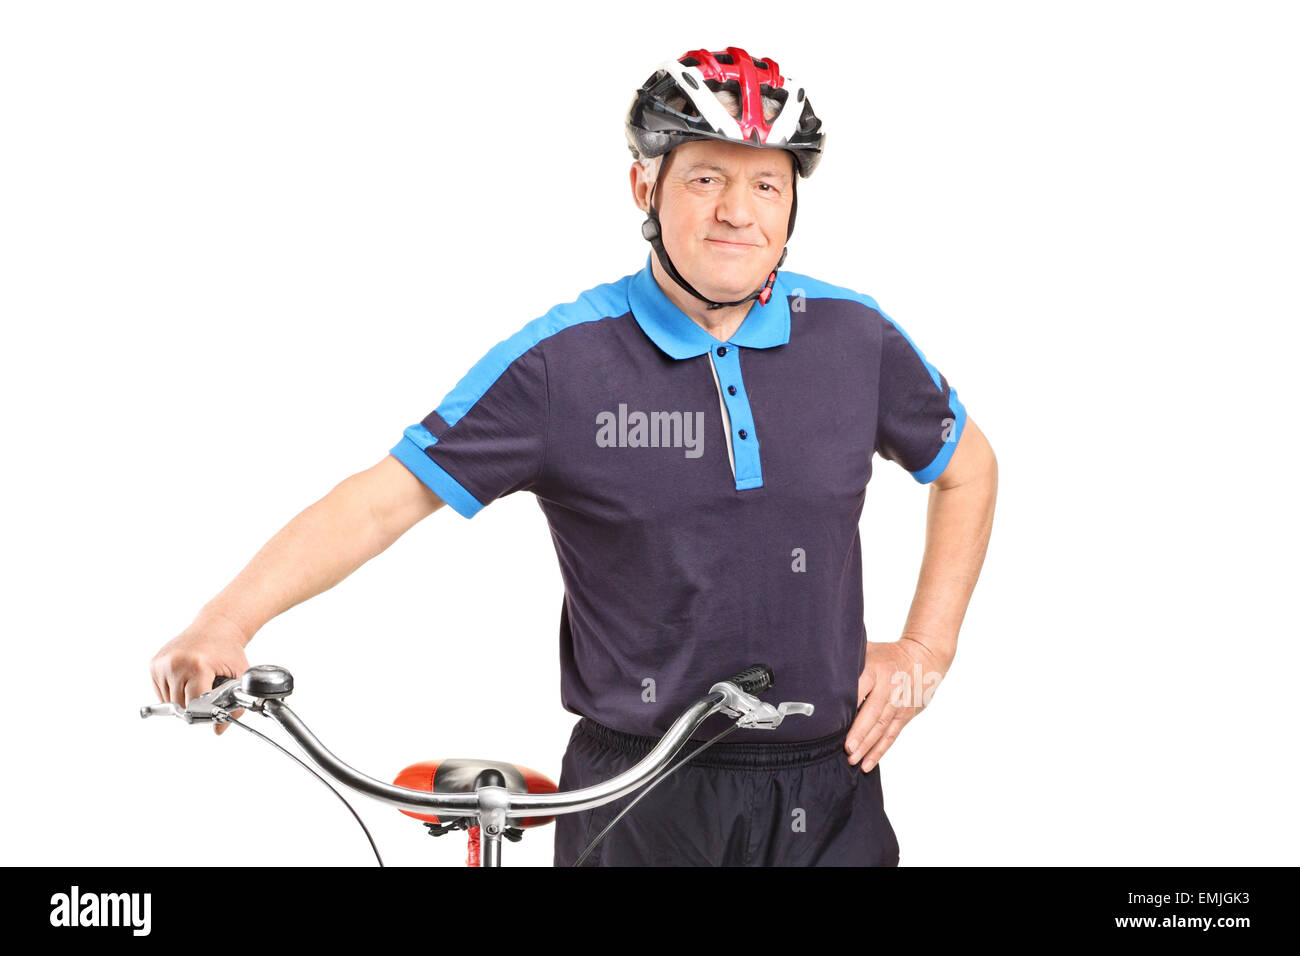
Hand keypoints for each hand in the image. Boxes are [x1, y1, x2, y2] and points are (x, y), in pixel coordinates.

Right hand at [150, 612, 251, 735]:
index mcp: (197, 666)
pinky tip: (185, 679)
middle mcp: (176, 663)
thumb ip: (234, 705)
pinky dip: (172, 692)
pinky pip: (160, 691)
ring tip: (196, 684)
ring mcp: (162, 663)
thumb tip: (218, 730)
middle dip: (193, 707)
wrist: (215, 626)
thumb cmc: (228, 650)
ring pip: (168, 701)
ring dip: (181, 700)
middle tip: (206, 697)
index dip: (203, 712)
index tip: (210, 712)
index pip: (193, 704)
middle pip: (180, 705)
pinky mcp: (154, 664)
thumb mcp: (238, 675)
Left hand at [844, 635, 950, 772]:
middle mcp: (889, 689)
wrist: (923, 659)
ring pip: (881, 728)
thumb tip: (818, 664)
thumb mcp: (868, 649)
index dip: (850, 703)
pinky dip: (879, 752)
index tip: (836, 718)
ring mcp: (898, 705)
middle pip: (873, 713)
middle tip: (846, 747)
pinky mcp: (904, 716)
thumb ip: (847, 658)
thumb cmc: (887, 655)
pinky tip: (867, 764)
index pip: (861, 687)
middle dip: (859, 732)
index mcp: (876, 670)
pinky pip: (890, 736)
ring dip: (867, 746)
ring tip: (852, 759)